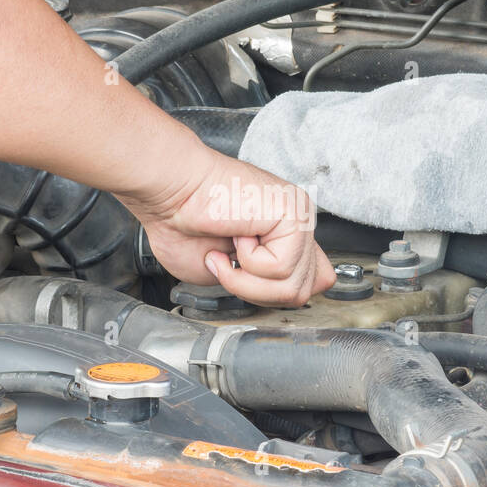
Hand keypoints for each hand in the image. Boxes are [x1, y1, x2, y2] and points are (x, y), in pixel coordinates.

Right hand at [119, 146, 335, 307]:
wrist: (170, 193)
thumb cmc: (185, 225)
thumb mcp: (228, 274)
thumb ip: (265, 286)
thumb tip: (296, 292)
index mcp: (287, 236)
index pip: (317, 279)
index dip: (278, 291)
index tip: (243, 273)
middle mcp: (298, 224)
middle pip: (303, 292)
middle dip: (256, 292)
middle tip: (226, 264)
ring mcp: (299, 217)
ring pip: (292, 287)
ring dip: (247, 281)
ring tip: (226, 252)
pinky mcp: (294, 213)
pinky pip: (281, 267)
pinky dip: (247, 262)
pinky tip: (235, 235)